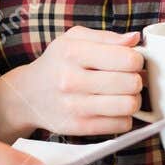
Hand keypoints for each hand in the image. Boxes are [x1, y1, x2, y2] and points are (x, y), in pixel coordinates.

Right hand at [0, 26, 144, 138]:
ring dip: (133, 100)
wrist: (27, 95)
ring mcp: (74, 106)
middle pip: (132, 83)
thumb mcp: (73, 39)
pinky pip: (122, 125)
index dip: (137, 59)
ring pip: (129, 106)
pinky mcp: (78, 127)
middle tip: (127, 78)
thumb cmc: (56, 63)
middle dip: (136, 80)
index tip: (130, 61)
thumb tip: (135, 39)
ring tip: (122, 94)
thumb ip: (106, 37)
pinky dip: (123, 117)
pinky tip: (111, 109)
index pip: (127, 59)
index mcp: (73, 52)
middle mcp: (71, 80)